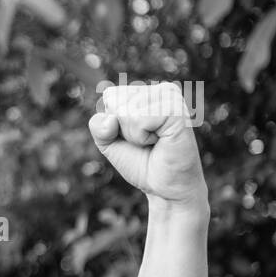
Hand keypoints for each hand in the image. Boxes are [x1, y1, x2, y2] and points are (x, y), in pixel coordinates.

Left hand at [89, 81, 207, 205]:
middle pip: (116, 101)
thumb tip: (110, 119)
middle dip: (123, 129)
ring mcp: (171, 98)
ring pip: (126, 110)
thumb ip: (98, 126)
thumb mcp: (109, 143)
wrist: (164, 186)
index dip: (113, 122)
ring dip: (134, 135)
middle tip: (145, 141)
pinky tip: (159, 141)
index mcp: (146, 92)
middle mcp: (160, 90)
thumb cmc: (140, 162)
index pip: (110, 95)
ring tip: (153, 141)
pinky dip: (142, 137)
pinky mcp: (177, 110)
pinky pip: (139, 119)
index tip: (133, 135)